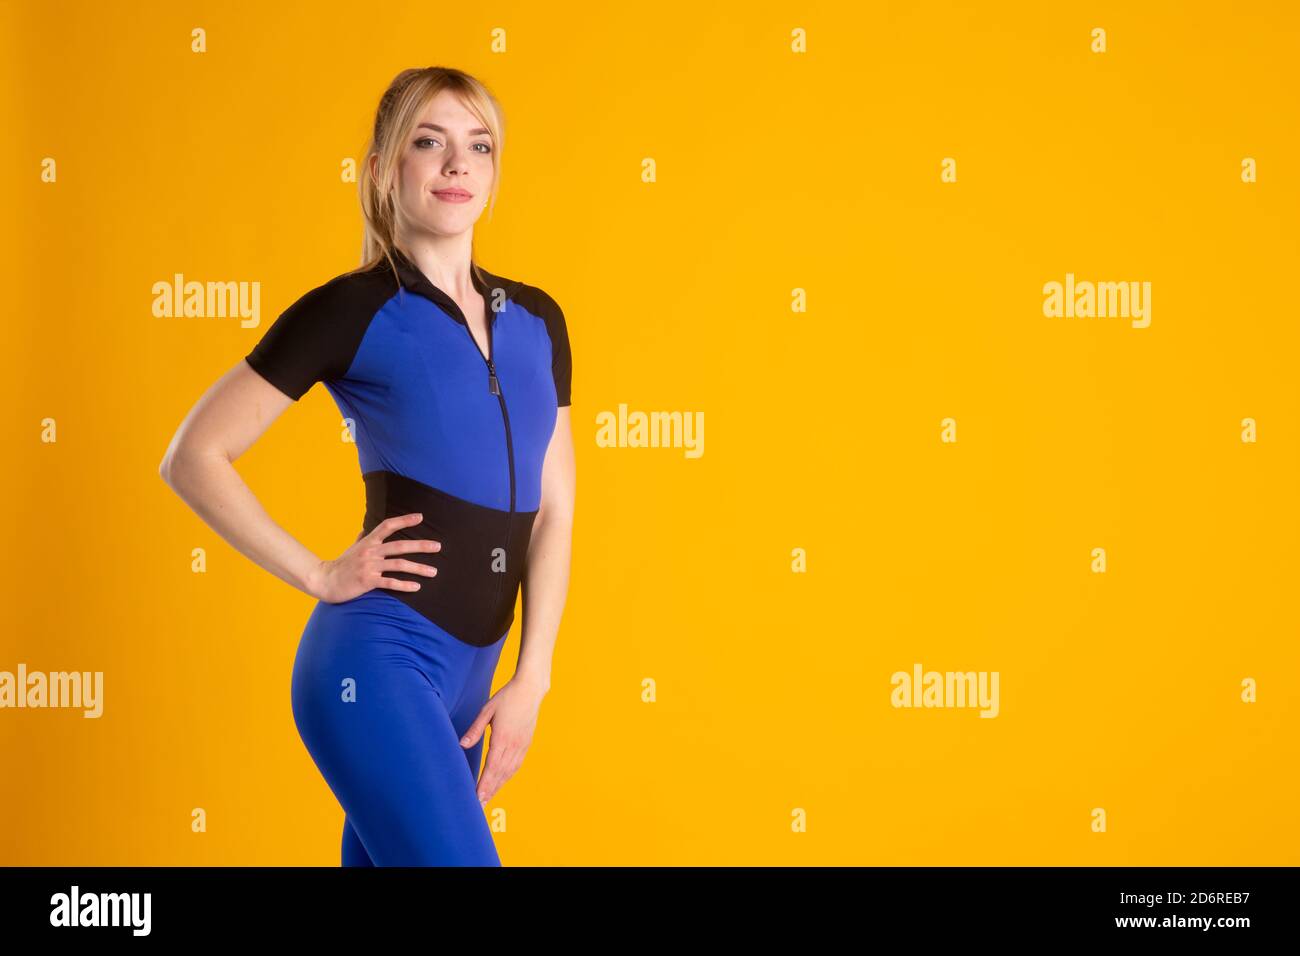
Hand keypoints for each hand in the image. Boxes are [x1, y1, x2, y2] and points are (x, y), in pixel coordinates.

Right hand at [310, 512, 439, 602]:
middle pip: (399, 546)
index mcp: (368, 542)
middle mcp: (370, 552)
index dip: (404, 520)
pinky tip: (416, 587)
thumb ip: (362, 539)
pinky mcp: (367, 581)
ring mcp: (369, 566)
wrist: (324, 580)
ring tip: (433, 572)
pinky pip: (390, 582)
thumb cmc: (341, 564)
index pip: (388, 526)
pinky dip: (404, 585)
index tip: (420, 517)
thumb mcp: (352, 548)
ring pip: (398, 565)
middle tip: (438, 546)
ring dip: (418, 568)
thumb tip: (365, 530)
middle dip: (421, 545)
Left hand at [460, 677, 547, 806]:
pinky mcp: (526, 743)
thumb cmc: (507, 697)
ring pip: (510, 771)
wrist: (530, 689)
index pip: (491, 768)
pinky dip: (508, 776)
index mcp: (502, 738)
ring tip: (489, 797)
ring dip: (499, 786)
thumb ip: (475, 729)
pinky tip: (502, 781)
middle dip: (490, 791)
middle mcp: (513, 745)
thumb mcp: (486, 710)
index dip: (484, 785)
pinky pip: (517, 764)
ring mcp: (522, 745)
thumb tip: (462, 745)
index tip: (477, 798)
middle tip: (480, 806)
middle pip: (500, 774)